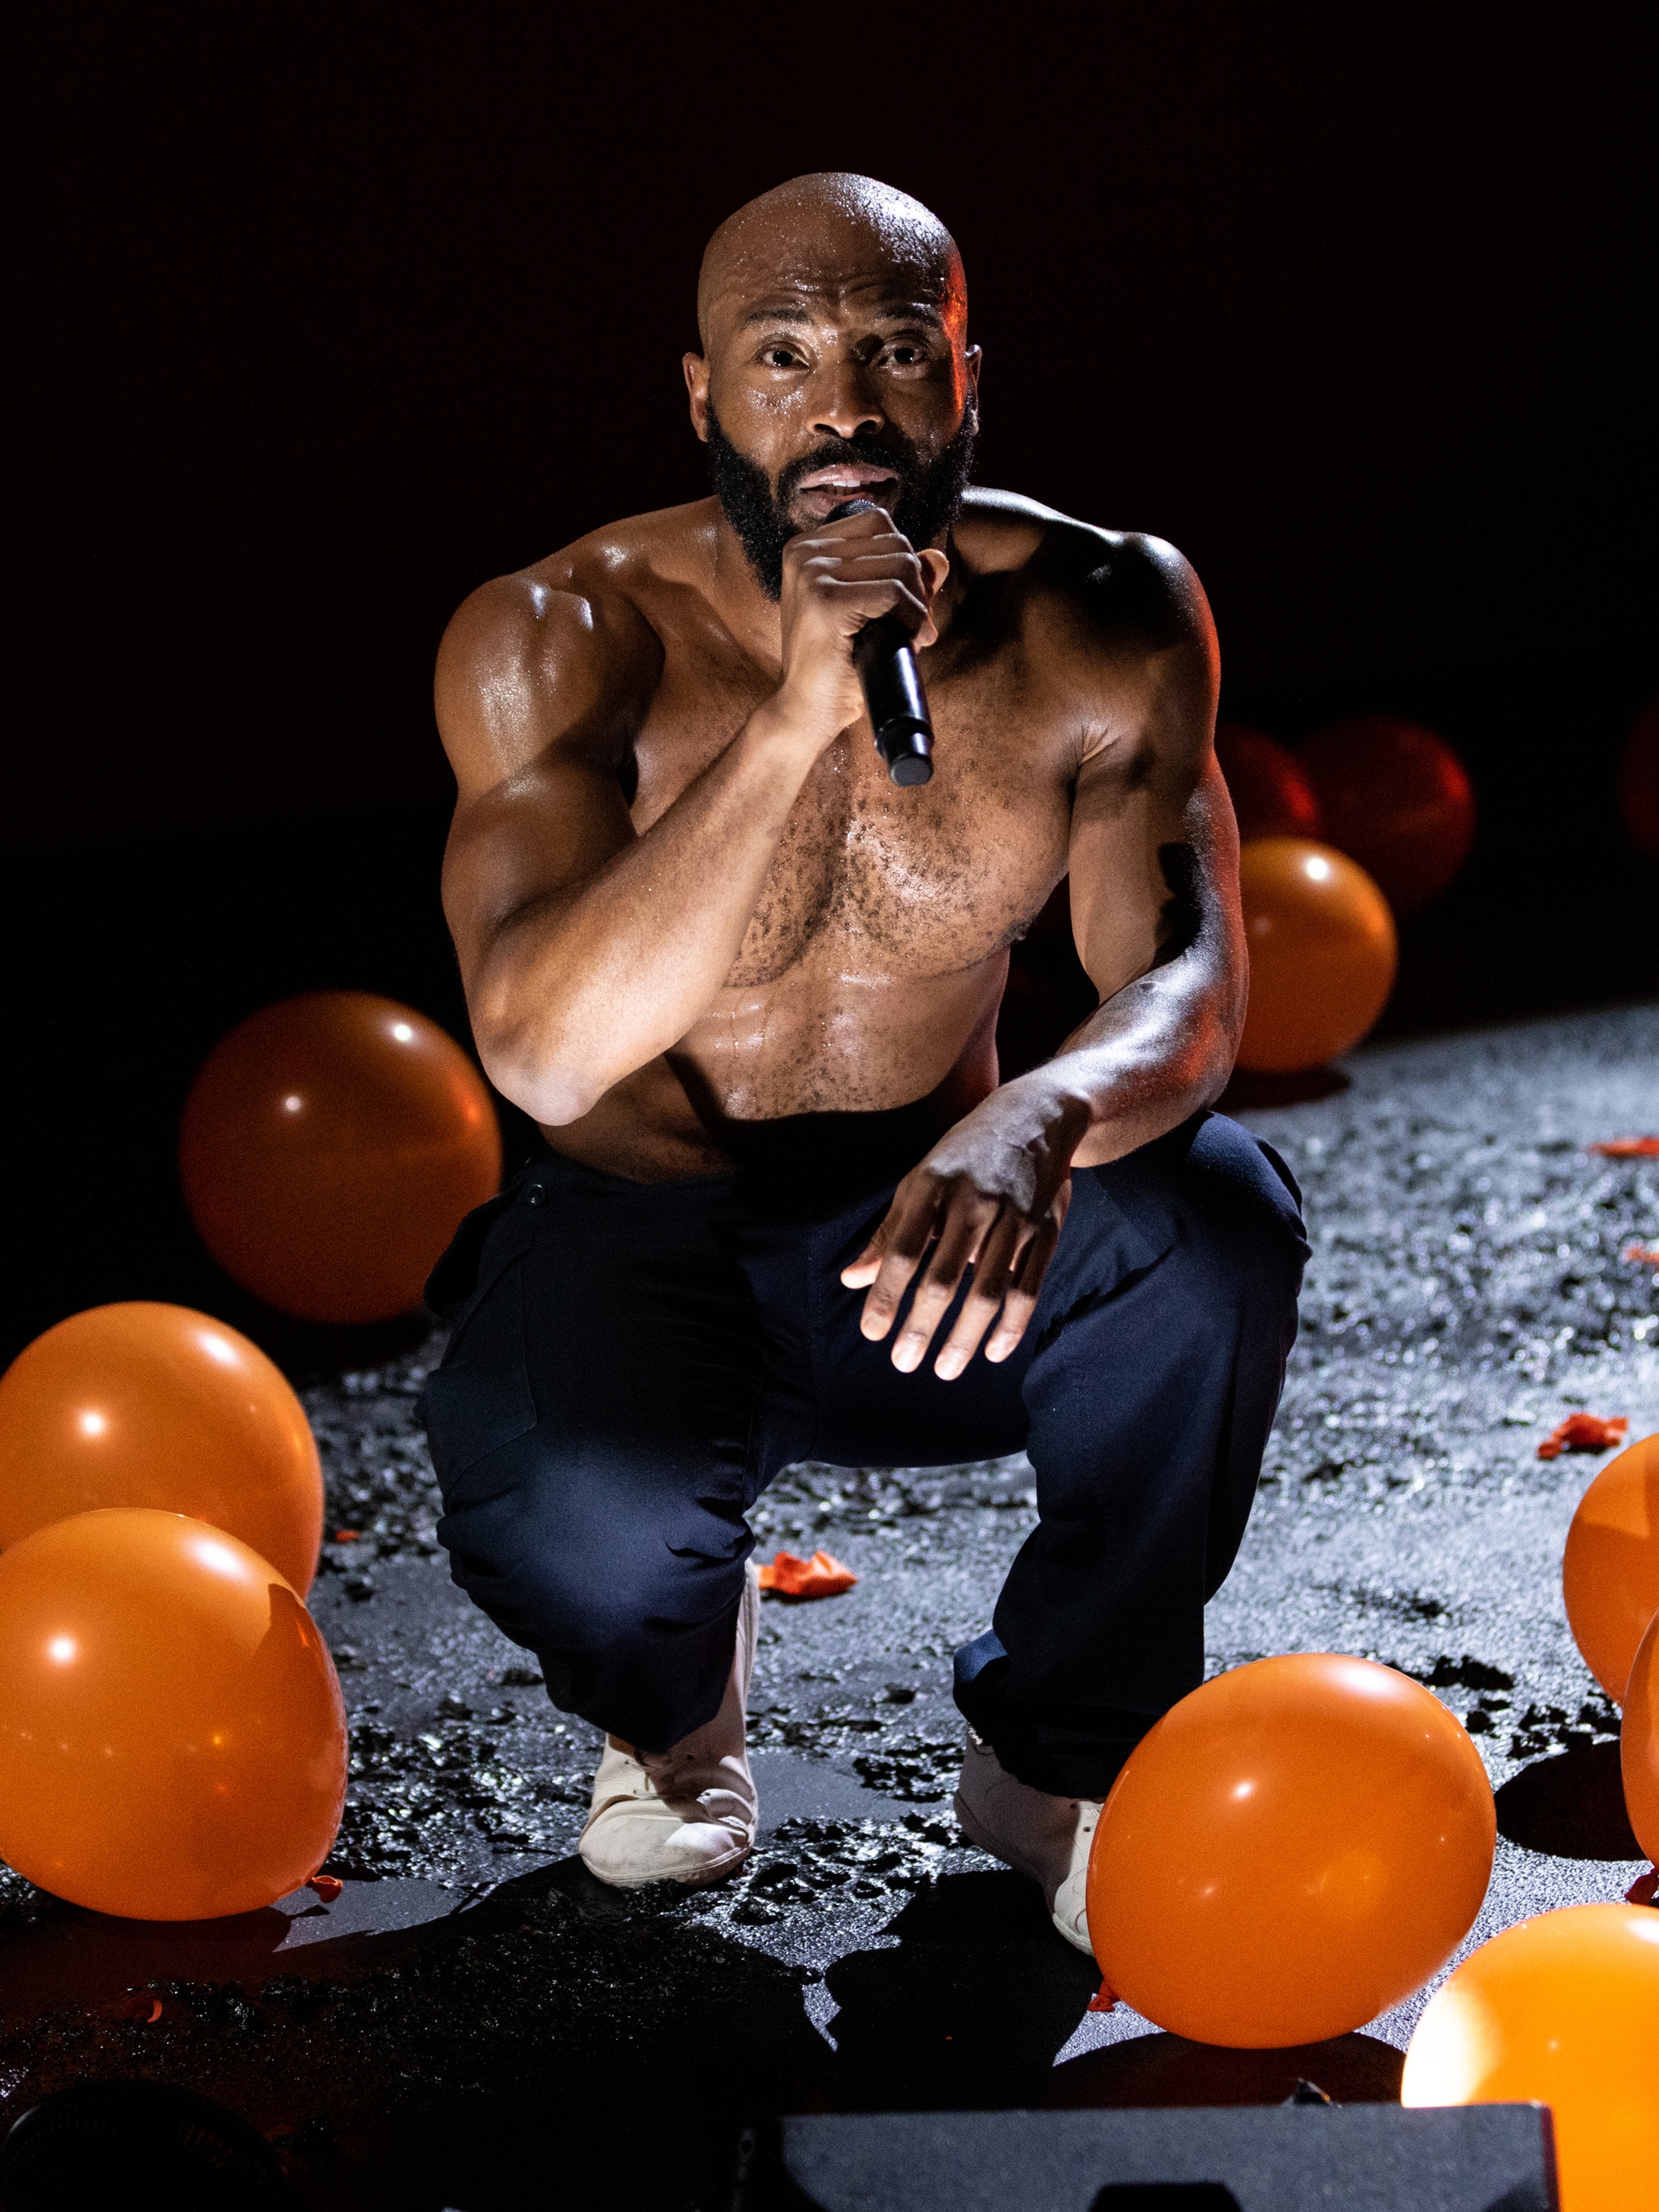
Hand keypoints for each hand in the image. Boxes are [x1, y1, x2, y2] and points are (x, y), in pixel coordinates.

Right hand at [775, 506, 948, 743]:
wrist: (806, 710)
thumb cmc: (839, 663)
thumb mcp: (871, 612)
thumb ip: (903, 580)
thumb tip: (938, 557)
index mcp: (806, 548)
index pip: (878, 523)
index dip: (903, 561)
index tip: (904, 603)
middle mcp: (804, 553)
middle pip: (894, 541)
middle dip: (916, 584)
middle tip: (915, 626)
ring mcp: (812, 574)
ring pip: (900, 564)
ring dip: (918, 604)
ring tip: (911, 636)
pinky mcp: (826, 600)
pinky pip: (894, 593)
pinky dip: (912, 618)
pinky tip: (907, 640)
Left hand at [840, 1079, 1087, 1378]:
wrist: (1037, 1117)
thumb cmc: (964, 1155)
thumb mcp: (920, 1180)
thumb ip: (887, 1232)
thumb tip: (851, 1280)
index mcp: (932, 1187)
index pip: (902, 1251)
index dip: (885, 1295)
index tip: (872, 1333)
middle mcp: (972, 1202)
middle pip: (943, 1277)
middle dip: (921, 1326)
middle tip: (903, 1363)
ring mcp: (1013, 1217)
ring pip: (988, 1290)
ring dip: (964, 1337)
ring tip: (945, 1369)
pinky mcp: (1045, 1230)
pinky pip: (1028, 1286)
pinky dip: (1012, 1325)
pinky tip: (994, 1353)